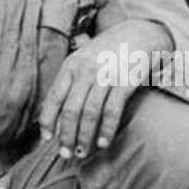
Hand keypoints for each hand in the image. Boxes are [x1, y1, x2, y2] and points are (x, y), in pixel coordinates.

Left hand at [38, 20, 171, 159]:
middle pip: (70, 110)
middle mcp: (86, 70)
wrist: (140, 33)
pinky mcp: (125, 81)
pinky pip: (112, 110)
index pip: (53, 98)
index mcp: (71, 65)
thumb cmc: (108, 52)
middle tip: (65, 155)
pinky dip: (106, 129)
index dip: (48, 121)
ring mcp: (106, 75)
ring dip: (84, 137)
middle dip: (66, 136)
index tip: (47, 139)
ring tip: (82, 153)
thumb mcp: (84, 59)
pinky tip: (103, 143)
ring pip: (89, 113)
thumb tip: (55, 114)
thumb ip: (70, 81)